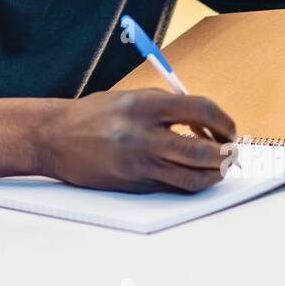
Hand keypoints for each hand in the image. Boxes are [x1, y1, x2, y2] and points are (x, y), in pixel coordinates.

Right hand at [44, 88, 236, 192]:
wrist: (54, 137)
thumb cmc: (93, 115)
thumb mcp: (131, 97)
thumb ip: (167, 105)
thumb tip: (205, 120)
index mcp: (145, 106)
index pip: (202, 109)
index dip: (223, 121)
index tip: (228, 128)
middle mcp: (144, 135)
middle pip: (204, 152)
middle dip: (225, 155)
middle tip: (230, 152)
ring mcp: (139, 164)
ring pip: (193, 178)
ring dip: (213, 174)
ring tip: (216, 167)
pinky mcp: (134, 184)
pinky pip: (173, 188)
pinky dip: (189, 183)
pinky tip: (190, 174)